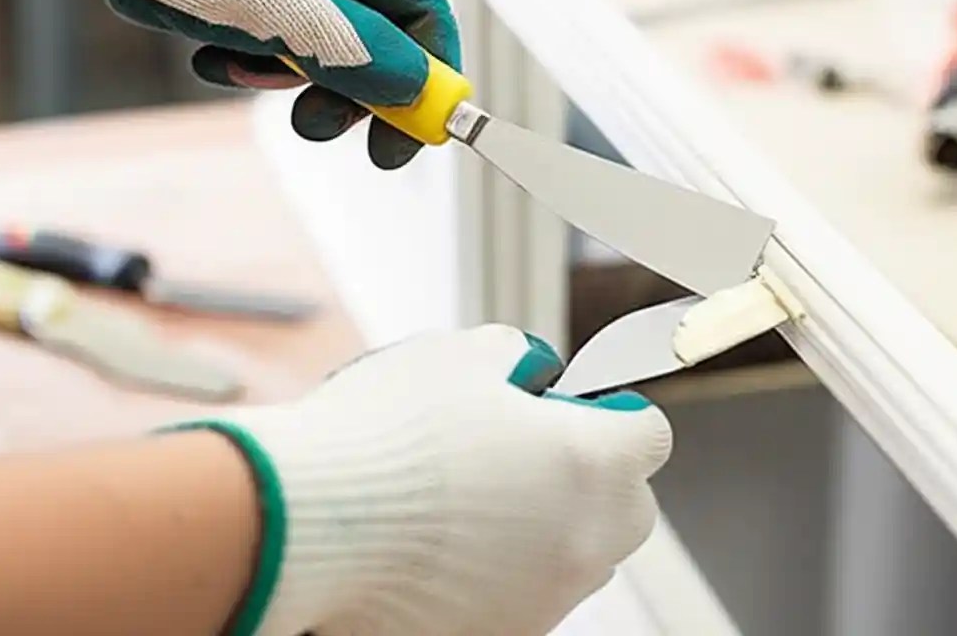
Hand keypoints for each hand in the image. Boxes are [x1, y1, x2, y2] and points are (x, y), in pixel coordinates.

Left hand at [4, 0, 458, 168]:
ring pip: (323, 39)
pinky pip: (276, 33)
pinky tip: (214, 54)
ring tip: (240, 70)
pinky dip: (253, 57)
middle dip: (350, 86)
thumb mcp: (264, 2)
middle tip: (322, 126)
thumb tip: (415, 85)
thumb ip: (350, 49)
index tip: (420, 130)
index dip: (428, 71)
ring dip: (290, 77)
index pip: (417, 0)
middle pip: (377, 27)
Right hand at [168, 324, 672, 635]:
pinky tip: (441, 547)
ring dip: (545, 529)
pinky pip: (523, 597)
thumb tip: (529, 372)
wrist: (307, 520)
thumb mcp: (460, 357)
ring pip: (574, 557)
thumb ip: (517, 359)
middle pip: (626, 507)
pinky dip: (501, 575)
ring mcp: (546, 600)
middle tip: (519, 457)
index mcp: (595, 464)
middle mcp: (587, 541)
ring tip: (464, 504)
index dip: (609, 414)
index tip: (572, 411)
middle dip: (588, 479)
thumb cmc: (384, 435)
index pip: (649, 434)